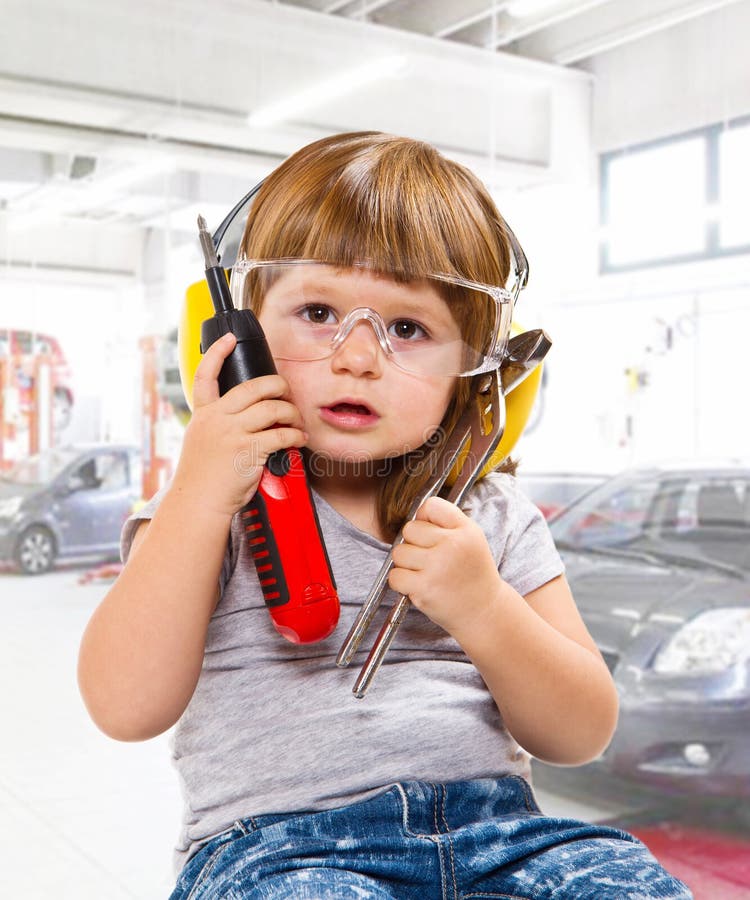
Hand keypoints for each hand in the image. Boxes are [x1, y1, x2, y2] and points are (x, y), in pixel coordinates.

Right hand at [172, 333, 307, 517]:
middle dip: (277, 385)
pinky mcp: (247, 450)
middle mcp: (216, 419)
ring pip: (272, 408)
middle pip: (253, 387)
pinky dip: (295, 435)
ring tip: (297, 421)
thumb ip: (217, 426)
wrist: (198, 504)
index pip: (205, 375)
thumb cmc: (203, 480)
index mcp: (203, 415)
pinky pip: (280, 434)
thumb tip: (245, 419)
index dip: (218, 353)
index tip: (229, 339)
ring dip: (291, 413)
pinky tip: (298, 439)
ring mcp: (231, 433)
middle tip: (286, 394)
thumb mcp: (201, 444)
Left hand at [388, 496, 502, 635]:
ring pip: (399, 552)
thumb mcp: (472, 540)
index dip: (425, 518)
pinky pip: (395, 575)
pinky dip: (402, 582)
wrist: (483, 612)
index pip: (431, 505)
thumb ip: (447, 522)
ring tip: (426, 573)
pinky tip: (419, 586)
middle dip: (414, 543)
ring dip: (406, 564)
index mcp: (466, 530)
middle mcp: (453, 545)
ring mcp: (437, 567)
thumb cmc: (472, 574)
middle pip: (409, 529)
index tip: (431, 533)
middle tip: (430, 558)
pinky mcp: (424, 588)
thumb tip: (416, 514)